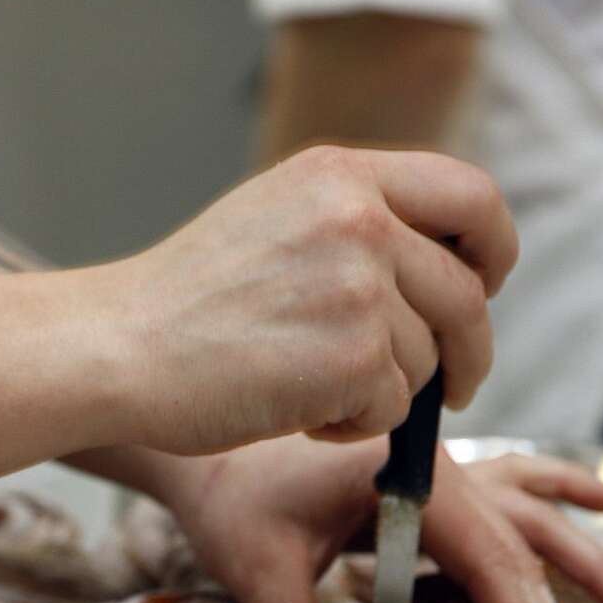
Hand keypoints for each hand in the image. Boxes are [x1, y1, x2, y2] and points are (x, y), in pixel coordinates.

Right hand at [88, 145, 516, 455]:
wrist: (110, 350)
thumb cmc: (176, 305)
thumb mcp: (268, 220)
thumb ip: (350, 222)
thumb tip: (440, 270)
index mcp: (338, 175)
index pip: (469, 193)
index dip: (493, 248)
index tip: (484, 284)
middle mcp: (358, 218)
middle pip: (465, 294)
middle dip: (467, 350)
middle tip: (453, 386)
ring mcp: (360, 287)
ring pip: (427, 359)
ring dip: (382, 393)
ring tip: (306, 394)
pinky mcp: (355, 358)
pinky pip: (393, 411)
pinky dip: (352, 427)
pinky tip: (292, 413)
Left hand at [156, 437, 602, 602]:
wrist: (205, 448)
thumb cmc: (228, 495)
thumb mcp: (255, 564)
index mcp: (408, 476)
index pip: (488, 561)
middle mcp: (437, 465)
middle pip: (517, 551)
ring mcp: (437, 466)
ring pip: (529, 518)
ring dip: (584, 563)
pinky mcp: (427, 475)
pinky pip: (507, 486)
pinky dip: (556, 495)